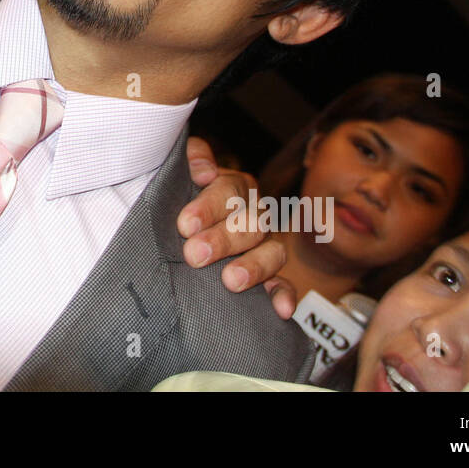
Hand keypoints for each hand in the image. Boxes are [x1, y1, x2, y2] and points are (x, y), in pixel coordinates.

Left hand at [177, 135, 297, 318]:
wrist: (188, 228)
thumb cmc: (185, 197)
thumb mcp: (184, 172)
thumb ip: (193, 158)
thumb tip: (204, 172)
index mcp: (237, 187)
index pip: (229, 191)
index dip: (208, 207)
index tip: (185, 224)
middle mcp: (257, 214)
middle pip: (250, 224)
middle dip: (222, 240)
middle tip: (194, 255)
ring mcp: (267, 245)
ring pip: (272, 253)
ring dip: (253, 267)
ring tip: (230, 281)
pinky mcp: (272, 275)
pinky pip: (284, 284)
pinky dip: (285, 295)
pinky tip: (281, 309)